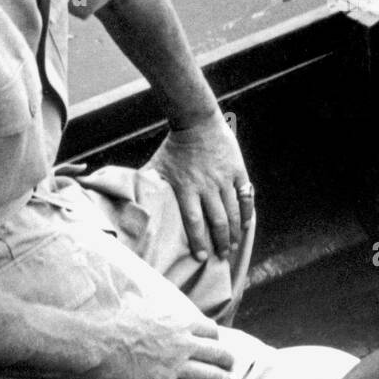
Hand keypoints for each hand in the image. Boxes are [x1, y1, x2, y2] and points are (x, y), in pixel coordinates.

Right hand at [93, 298, 234, 378]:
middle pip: (218, 354)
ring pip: (210, 376)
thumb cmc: (119, 321)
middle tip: (229, 365)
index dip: (216, 339)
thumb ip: (158, 303)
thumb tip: (153, 291)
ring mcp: (175, 367)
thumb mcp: (146, 303)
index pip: (212, 331)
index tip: (215, 344)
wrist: (100, 342)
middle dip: (227, 361)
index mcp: (181, 323)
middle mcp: (184, 345)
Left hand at [145, 109, 253, 261]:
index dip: (199, 242)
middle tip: (222, 256)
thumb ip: (147, 186)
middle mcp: (207, 187)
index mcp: (186, 189)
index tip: (202, 257)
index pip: (194, 222)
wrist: (196, 121)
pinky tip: (246, 223)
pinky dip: (247, 211)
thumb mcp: (156, 166)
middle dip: (221, 242)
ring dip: (234, 231)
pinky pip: (245, 195)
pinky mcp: (237, 170)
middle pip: (218, 221)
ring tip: (233, 244)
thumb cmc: (173, 146)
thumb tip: (131, 203)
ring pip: (233, 211)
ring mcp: (224, 179)